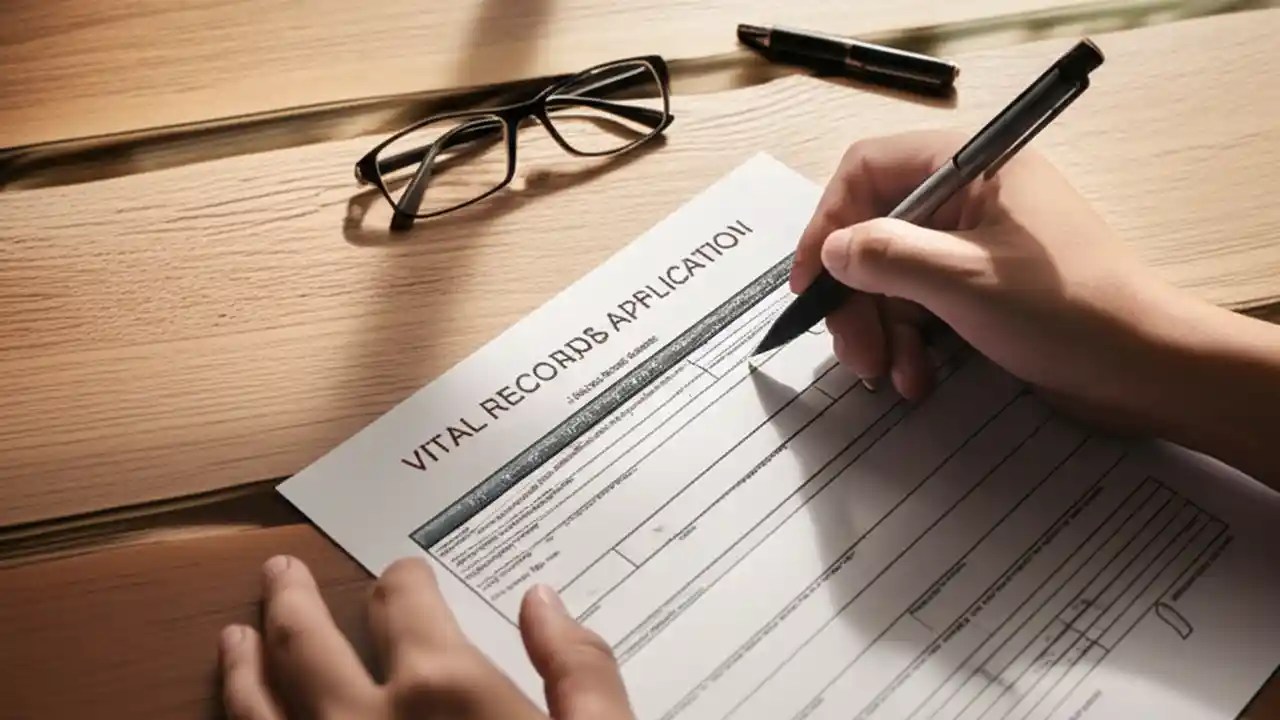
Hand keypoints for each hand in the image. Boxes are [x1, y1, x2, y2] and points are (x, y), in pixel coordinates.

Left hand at [218, 555, 633, 719]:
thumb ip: (580, 670)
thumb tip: (543, 603)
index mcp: (443, 691)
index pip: (403, 601)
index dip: (403, 579)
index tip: (404, 576)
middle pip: (303, 638)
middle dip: (290, 599)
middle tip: (278, 573)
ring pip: (255, 703)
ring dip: (241, 664)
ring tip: (232, 639)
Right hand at [790, 130, 1197, 428]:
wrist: (1148, 369)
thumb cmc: (1065, 312)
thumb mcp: (963, 280)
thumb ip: (886, 257)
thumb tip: (831, 251)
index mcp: (973, 166)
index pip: (869, 170)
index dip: (829, 222)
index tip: (811, 281)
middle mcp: (971, 197)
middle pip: (876, 233)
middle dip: (858, 298)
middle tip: (852, 353)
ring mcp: (977, 245)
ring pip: (895, 277)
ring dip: (882, 330)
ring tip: (888, 377)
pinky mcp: (985, 289)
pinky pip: (924, 306)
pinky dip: (911, 343)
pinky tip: (915, 379)